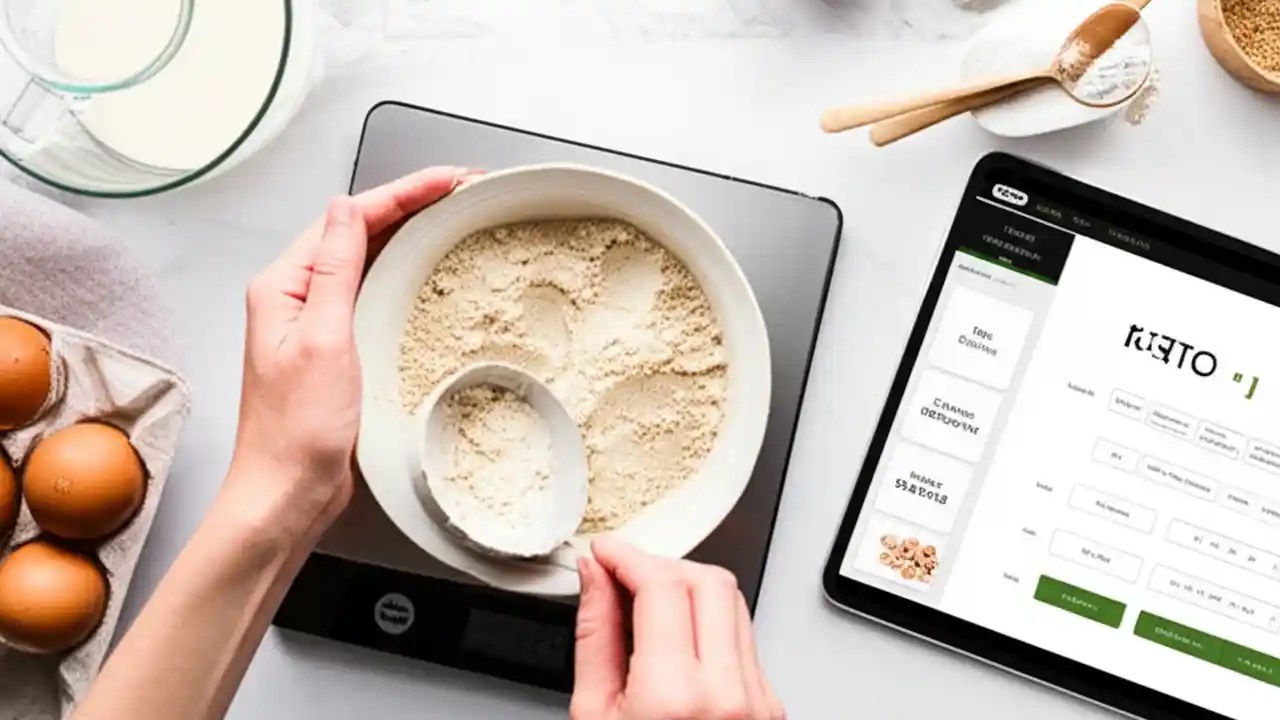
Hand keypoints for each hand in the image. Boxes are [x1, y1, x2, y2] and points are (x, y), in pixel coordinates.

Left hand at [225, 166, 476, 543]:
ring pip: (368, 259)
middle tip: (463, 189)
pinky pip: (373, 293)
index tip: (449, 179)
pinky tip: (427, 272)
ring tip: (453, 216)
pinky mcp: (336, 347)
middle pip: (359, 231)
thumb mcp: (323, 339)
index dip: (404, 192)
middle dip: (412, 204)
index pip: (350, 219)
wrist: (287, 493)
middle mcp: (296, 297)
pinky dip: (404, 273)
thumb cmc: (295, 431)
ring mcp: (316, 322)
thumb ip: (334, 269)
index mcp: (283, 285)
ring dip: (410, 233)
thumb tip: (345, 208)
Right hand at [572, 537, 785, 719]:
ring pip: (733, 603)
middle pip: (707, 582)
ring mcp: (758, 702)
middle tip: (624, 573)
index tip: (606, 551)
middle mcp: (727, 696)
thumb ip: (595, 635)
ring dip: (688, 589)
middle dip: (661, 566)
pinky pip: (744, 639)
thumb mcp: (595, 715)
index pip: (662, 586)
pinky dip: (709, 624)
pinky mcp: (770, 707)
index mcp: (675, 698)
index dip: (628, 555)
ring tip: (647, 607)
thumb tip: (594, 577)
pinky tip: (677, 640)